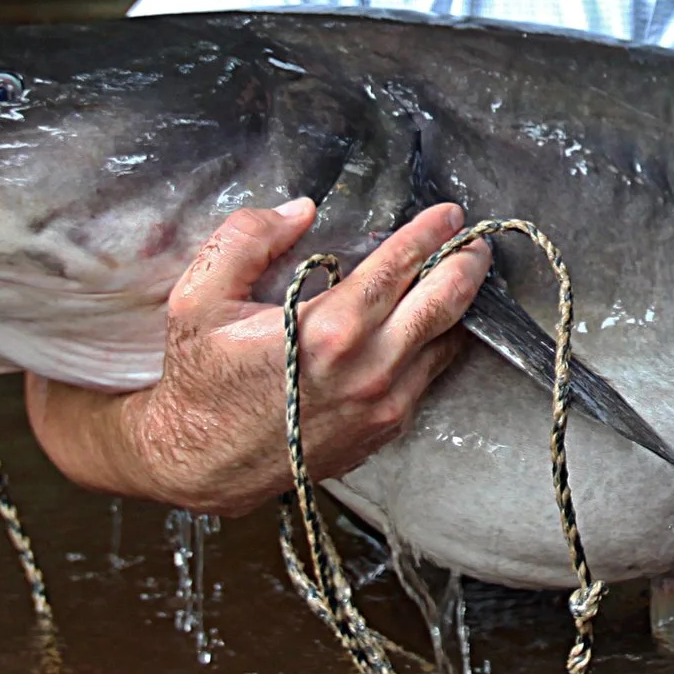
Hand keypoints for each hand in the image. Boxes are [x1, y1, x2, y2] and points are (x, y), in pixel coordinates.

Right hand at [23, 198, 488, 515]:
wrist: (198, 463)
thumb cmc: (199, 378)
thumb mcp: (199, 297)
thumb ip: (247, 239)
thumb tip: (301, 210)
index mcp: (327, 331)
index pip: (399, 267)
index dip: (429, 234)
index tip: (449, 213)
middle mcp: (368, 370)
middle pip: (445, 304)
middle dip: (467, 265)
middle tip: (475, 242)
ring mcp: (382, 406)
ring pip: (446, 343)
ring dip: (458, 306)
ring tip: (461, 276)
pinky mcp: (384, 430)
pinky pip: (429, 377)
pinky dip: (439, 345)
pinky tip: (431, 325)